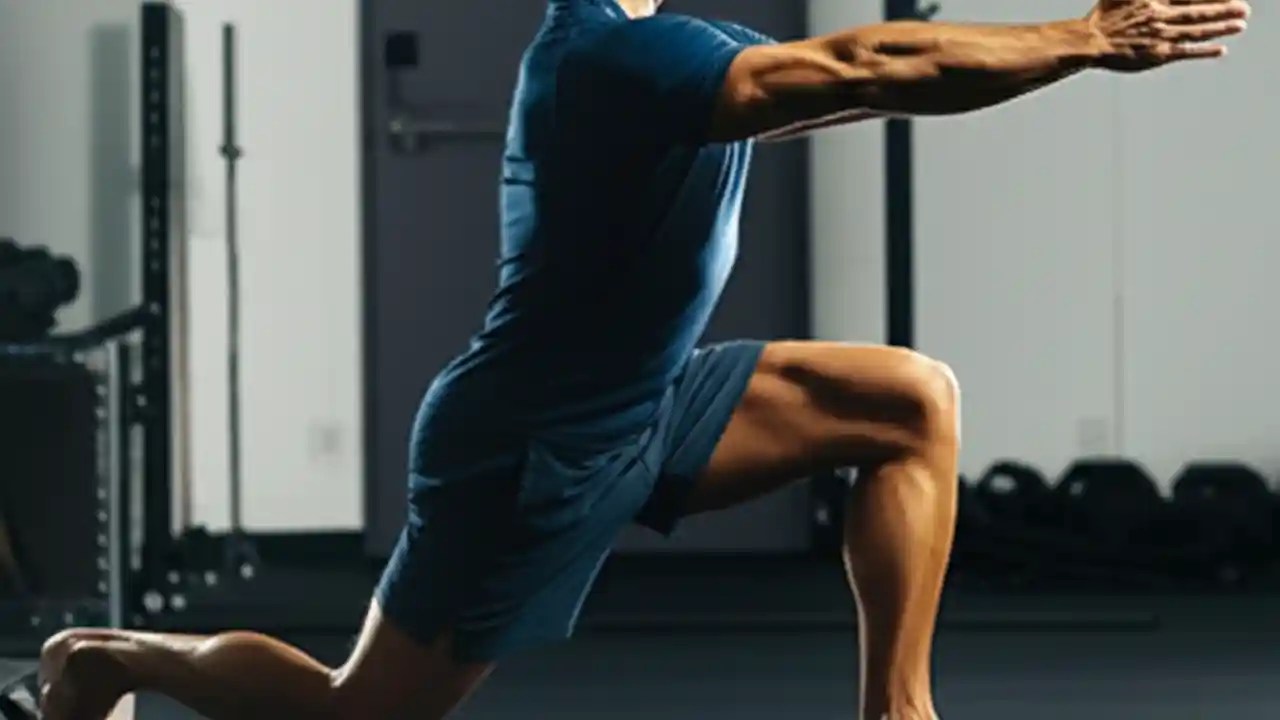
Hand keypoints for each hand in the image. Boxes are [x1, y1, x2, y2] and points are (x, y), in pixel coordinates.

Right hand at [1087, 0, 1250, 71]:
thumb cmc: (1103, 16)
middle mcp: (1163, 17)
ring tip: (1239, 26)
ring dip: (1221, 28)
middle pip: (1200, 11)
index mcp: (1155, 1)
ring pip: (1197, 31)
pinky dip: (1204, 51)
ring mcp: (1162, 37)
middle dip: (1225, 10)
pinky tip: (1220, 49)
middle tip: (1244, 10)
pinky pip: (1186, 51)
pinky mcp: (1158, 54)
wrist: (1090, 41)